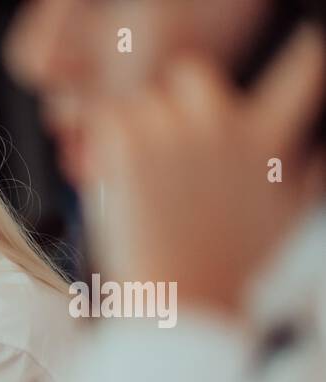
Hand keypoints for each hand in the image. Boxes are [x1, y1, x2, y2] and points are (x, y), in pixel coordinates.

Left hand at [82, 26, 325, 317]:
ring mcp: (174, 134)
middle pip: (190, 74)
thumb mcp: (283, 223)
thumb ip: (299, 181)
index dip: (299, 59)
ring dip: (128, 133)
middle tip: (157, 148)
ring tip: (128, 179)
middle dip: (170, 104)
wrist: (185, 310)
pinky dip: (96, 144)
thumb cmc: (230, 280)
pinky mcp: (128, 149)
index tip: (295, 52)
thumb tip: (312, 163)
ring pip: (137, 102)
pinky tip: (102, 176)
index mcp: (266, 143)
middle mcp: (223, 127)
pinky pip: (103, 119)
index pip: (302, 72)